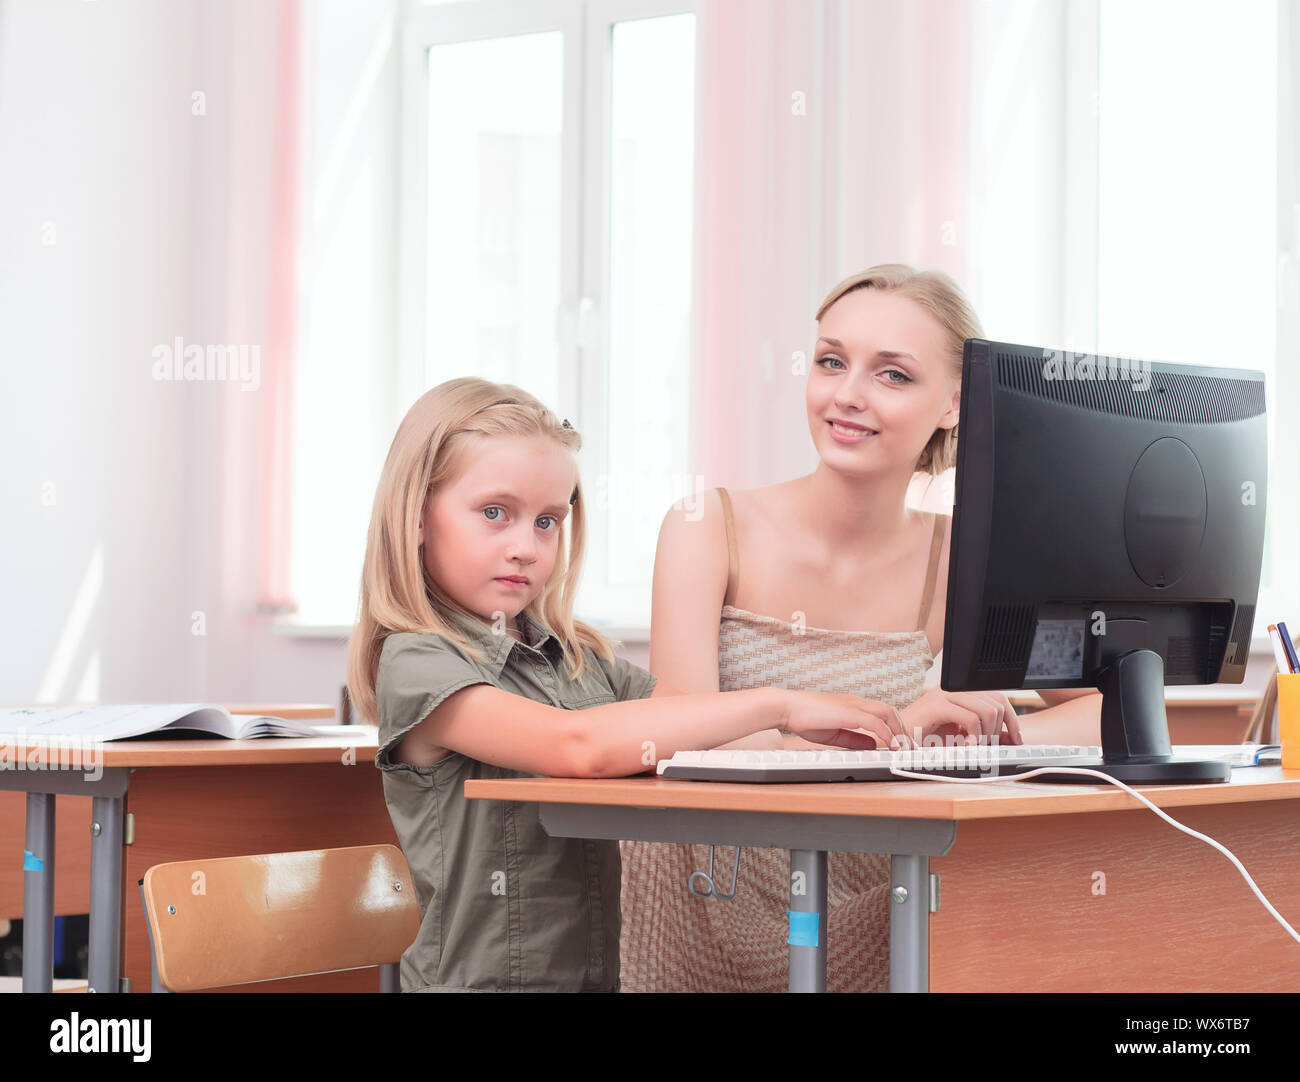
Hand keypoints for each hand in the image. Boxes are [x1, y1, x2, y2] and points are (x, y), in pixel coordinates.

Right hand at [781, 690, 912, 749]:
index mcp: (852, 706)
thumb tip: (873, 744)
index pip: (882, 713)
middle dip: (902, 730)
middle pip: (890, 711)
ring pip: (887, 713)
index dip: (895, 728)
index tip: (901, 743)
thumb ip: (854, 738)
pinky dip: (886, 734)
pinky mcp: (849, 712)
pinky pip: (875, 722)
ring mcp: (854, 705)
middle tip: (908, 747)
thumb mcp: (834, 733)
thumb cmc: (803, 718)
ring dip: (898, 731)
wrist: (787, 707)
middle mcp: (856, 702)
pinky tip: (891, 745)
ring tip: (904, 748)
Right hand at [897, 688, 1022, 746]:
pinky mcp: (937, 705)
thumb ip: (984, 734)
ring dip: (987, 734)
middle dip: (999, 730)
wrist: (894, 739)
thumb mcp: (960, 736)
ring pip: (987, 710)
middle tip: (988, 747)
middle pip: (996, 702)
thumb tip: (1010, 739)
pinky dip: (974, 735)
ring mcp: (945, 694)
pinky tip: (966, 746)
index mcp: (961, 693)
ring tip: (976, 747)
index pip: (998, 698)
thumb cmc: (923, 738)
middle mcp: (954, 689)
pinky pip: (969, 717)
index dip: (1012, 720)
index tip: (1016, 739)